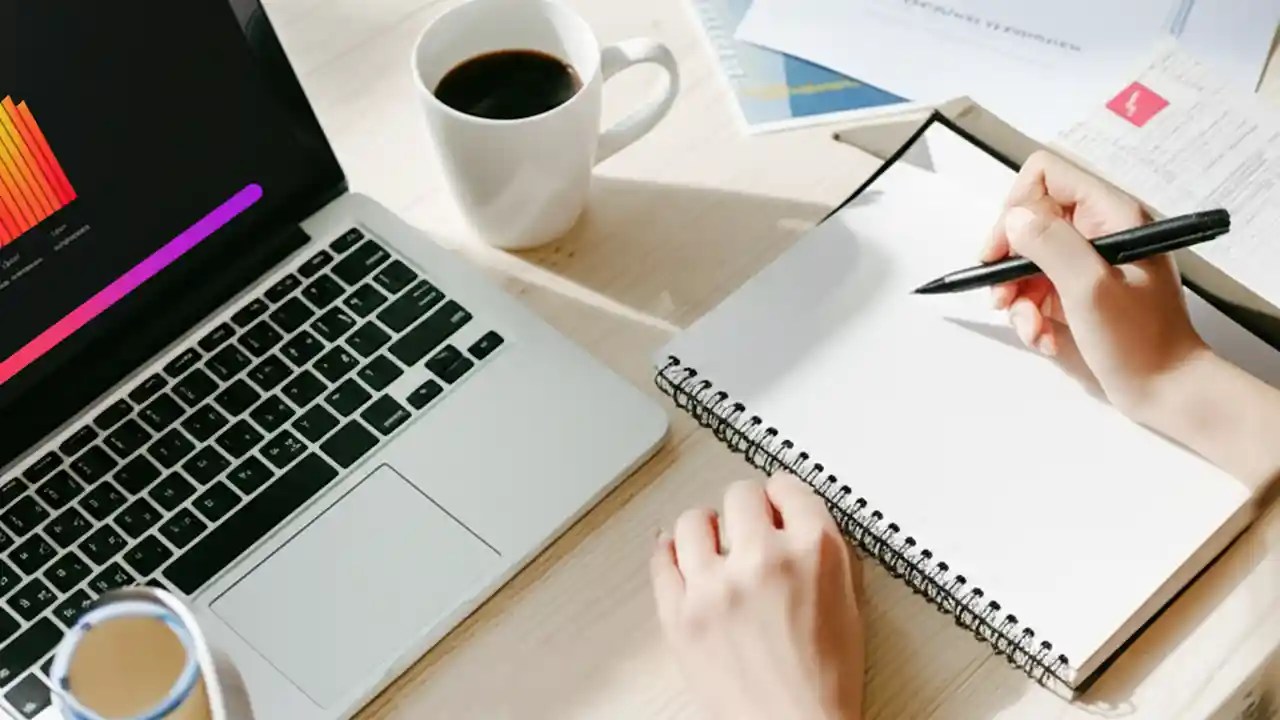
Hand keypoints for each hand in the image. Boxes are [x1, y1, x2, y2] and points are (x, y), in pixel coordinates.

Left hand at [650, 475, 864, 719]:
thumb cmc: (824, 684)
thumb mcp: (848, 606)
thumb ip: (821, 555)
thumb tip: (793, 521)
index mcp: (814, 553)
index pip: (788, 488)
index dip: (780, 497)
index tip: (774, 504)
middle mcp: (763, 560)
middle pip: (740, 495)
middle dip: (746, 510)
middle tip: (746, 528)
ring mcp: (715, 587)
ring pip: (694, 520)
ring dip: (706, 530)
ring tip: (713, 546)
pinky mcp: (680, 615)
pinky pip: (661, 560)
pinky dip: (670, 554)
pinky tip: (681, 559)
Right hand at [981, 150, 1210, 420]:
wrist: (1169, 391)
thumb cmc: (1140, 341)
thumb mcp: (1090, 288)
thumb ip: (1050, 245)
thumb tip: (1013, 219)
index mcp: (1111, 216)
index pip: (1046, 175)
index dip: (1016, 207)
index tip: (1003, 250)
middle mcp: (1098, 232)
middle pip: (1030, 221)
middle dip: (1010, 262)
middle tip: (1003, 295)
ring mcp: (1088, 264)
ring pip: (1027, 261)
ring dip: (1017, 298)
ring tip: (1031, 329)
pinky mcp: (1079, 294)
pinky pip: (1037, 292)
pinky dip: (1031, 317)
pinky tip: (1045, 340)